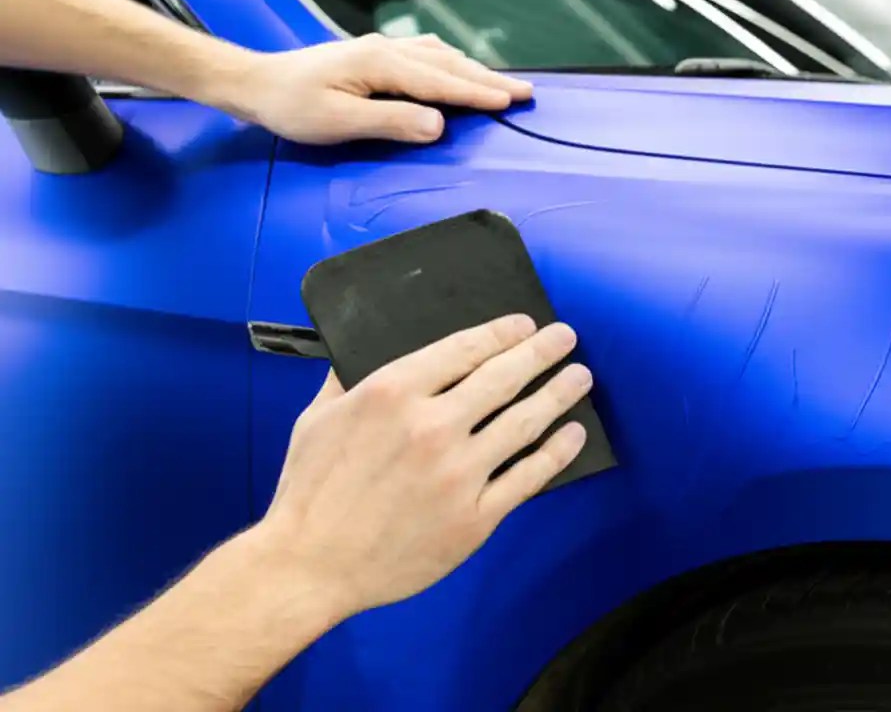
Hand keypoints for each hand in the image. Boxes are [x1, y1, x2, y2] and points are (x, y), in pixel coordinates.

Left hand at [222, 33, 532, 143]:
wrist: (257, 84)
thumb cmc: (294, 108)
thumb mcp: (341, 122)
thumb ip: (392, 122)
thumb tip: (439, 125)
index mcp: (382, 63)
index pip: (442, 82)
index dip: (479, 94)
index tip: (512, 102)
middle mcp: (387, 49)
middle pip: (449, 65)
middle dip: (488, 80)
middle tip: (525, 93)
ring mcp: (380, 49)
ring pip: (440, 56)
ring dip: (472, 71)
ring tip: (500, 85)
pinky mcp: (373, 55)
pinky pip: (425, 55)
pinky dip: (450, 64)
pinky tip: (455, 68)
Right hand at [255, 315, 590, 616]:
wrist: (311, 566)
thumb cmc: (310, 492)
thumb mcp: (318, 418)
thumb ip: (349, 380)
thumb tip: (366, 353)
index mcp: (392, 394)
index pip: (465, 350)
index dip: (502, 334)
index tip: (525, 325)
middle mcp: (432, 427)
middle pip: (503, 378)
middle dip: (541, 352)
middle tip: (565, 338)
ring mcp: (458, 474)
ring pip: (524, 423)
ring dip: (558, 395)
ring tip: (579, 378)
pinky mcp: (474, 517)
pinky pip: (528, 477)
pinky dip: (557, 453)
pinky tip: (573, 436)